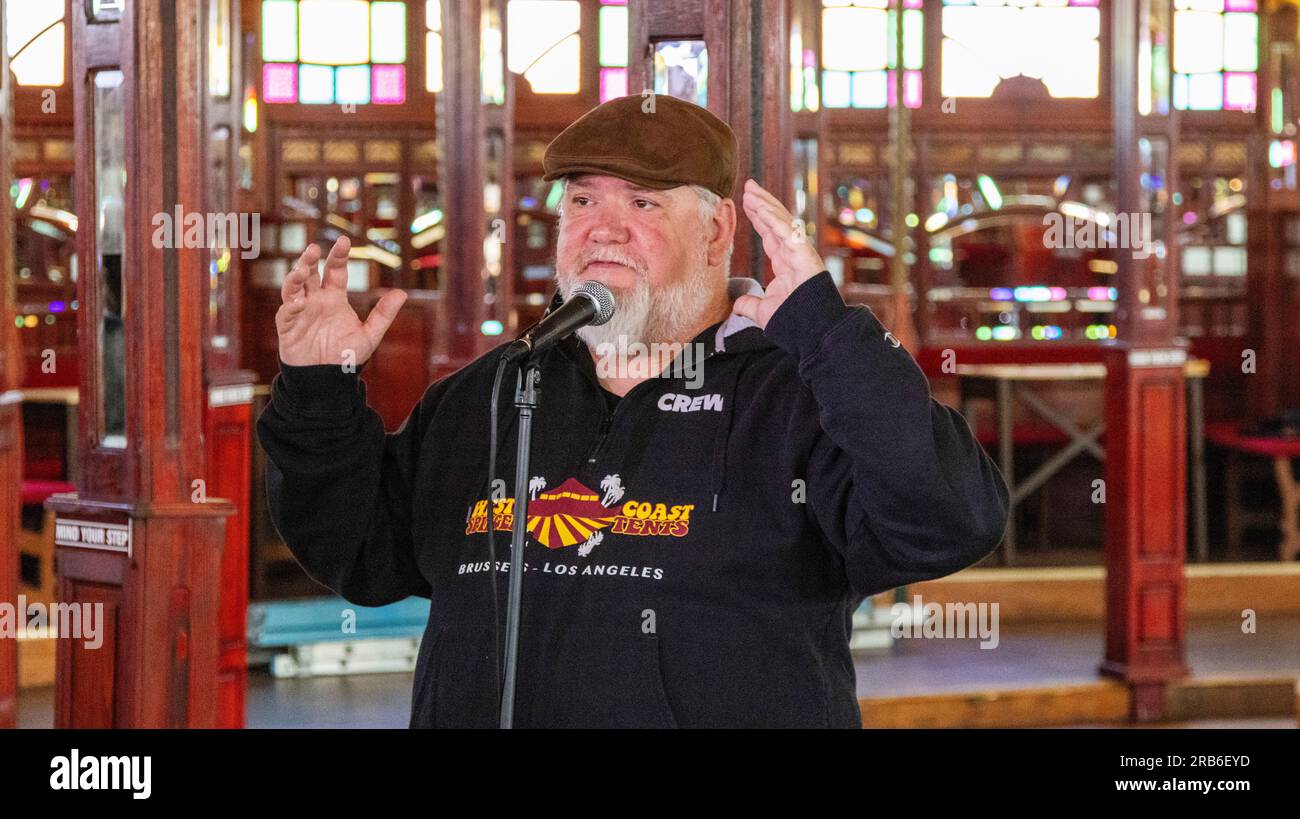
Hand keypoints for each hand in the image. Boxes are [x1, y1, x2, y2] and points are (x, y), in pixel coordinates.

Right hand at [275, 236, 407, 366]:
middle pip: (310, 272)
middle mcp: (315, 299)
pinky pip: (287, 311)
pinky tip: (300, 301)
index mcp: (334, 297)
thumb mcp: (369, 335)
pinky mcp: (288, 325)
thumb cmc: (345, 356)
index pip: (335, 270)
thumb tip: (402, 293)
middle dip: (310, 259)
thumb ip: (383, 315)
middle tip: (314, 248)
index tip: (344, 240)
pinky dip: (292, 304)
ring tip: (302, 269)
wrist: (326, 379)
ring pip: (293, 286)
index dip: (339, 255)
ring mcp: (300, 310)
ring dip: (295, 276)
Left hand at [732, 178, 826, 329]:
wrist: (810, 330)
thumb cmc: (791, 321)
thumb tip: (737, 305)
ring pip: (782, 222)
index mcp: (785, 261)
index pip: (769, 233)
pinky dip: (775, 220)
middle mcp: (793, 253)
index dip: (758, 217)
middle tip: (748, 186)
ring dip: (766, 204)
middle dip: (762, 202)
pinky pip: (789, 233)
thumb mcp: (762, 312)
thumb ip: (749, 305)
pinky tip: (761, 208)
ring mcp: (801, 252)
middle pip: (776, 221)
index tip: (745, 203)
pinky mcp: (805, 255)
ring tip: (751, 190)